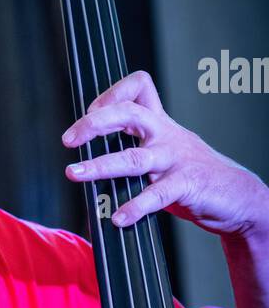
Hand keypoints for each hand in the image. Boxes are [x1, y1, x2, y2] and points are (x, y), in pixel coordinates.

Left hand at [61, 70, 268, 237]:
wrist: (238, 196)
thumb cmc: (193, 173)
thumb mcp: (165, 150)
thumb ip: (134, 145)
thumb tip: (87, 160)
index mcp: (160, 124)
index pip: (138, 88)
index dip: (110, 94)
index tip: (88, 112)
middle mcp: (165, 136)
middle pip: (128, 114)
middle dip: (94, 124)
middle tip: (68, 140)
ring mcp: (175, 160)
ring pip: (134, 157)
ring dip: (100, 166)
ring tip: (75, 174)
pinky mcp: (186, 184)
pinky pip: (156, 194)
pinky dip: (135, 207)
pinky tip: (118, 218)